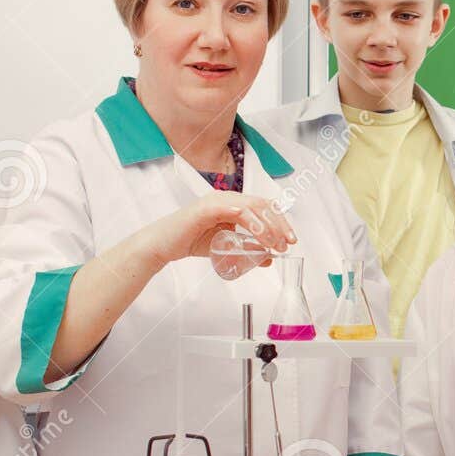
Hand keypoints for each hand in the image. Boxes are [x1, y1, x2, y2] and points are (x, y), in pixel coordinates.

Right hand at [140, 192, 295, 268]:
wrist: (164, 245)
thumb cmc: (190, 241)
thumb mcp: (226, 247)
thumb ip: (247, 250)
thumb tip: (269, 257)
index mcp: (233, 203)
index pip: (264, 207)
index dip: (281, 222)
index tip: (290, 240)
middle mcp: (227, 198)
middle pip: (262, 205)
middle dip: (279, 224)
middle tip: (287, 243)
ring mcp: (217, 200)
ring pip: (252, 207)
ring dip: (267, 226)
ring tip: (274, 244)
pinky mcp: (207, 208)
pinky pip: (233, 209)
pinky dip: (248, 219)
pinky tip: (258, 233)